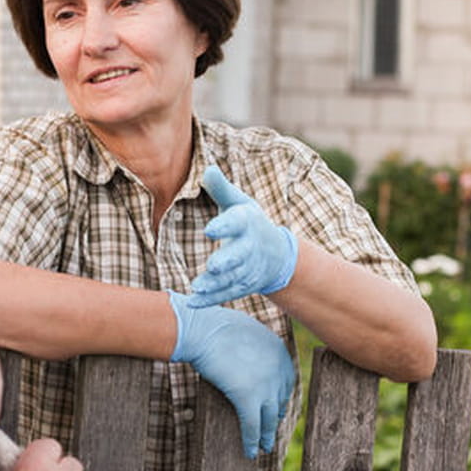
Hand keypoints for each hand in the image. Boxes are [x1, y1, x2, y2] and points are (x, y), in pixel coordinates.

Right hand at [168, 291, 294, 458]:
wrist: (203, 330)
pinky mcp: (248, 398)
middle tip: (271, 429)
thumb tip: (249, 359)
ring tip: (264, 447)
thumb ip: (255, 347)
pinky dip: (251, 440)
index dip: (280, 397)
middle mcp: (279, 370)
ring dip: (266, 435)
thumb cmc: (215, 325)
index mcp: (280, 352)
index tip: (277, 408)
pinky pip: (252, 425)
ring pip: (269, 418)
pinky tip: (249, 452)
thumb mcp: (245, 331)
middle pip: (280, 400)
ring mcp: (265, 385)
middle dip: (275, 416)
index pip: (286, 381)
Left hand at [189, 165, 297, 306]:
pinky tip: (193, 301)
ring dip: (215, 284)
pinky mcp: (242, 286)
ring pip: (232, 278)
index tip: (208, 229)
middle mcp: (249, 248)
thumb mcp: (240, 203)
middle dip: (226, 261)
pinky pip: (226, 294)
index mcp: (246, 222)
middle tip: (212, 266)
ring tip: (197, 287)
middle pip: (238, 256)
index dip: (223, 226)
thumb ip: (222, 189)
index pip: (236, 223)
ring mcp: (247, 269)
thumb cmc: (250, 223)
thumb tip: (208, 169)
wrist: (277, 255)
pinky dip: (211, 299)